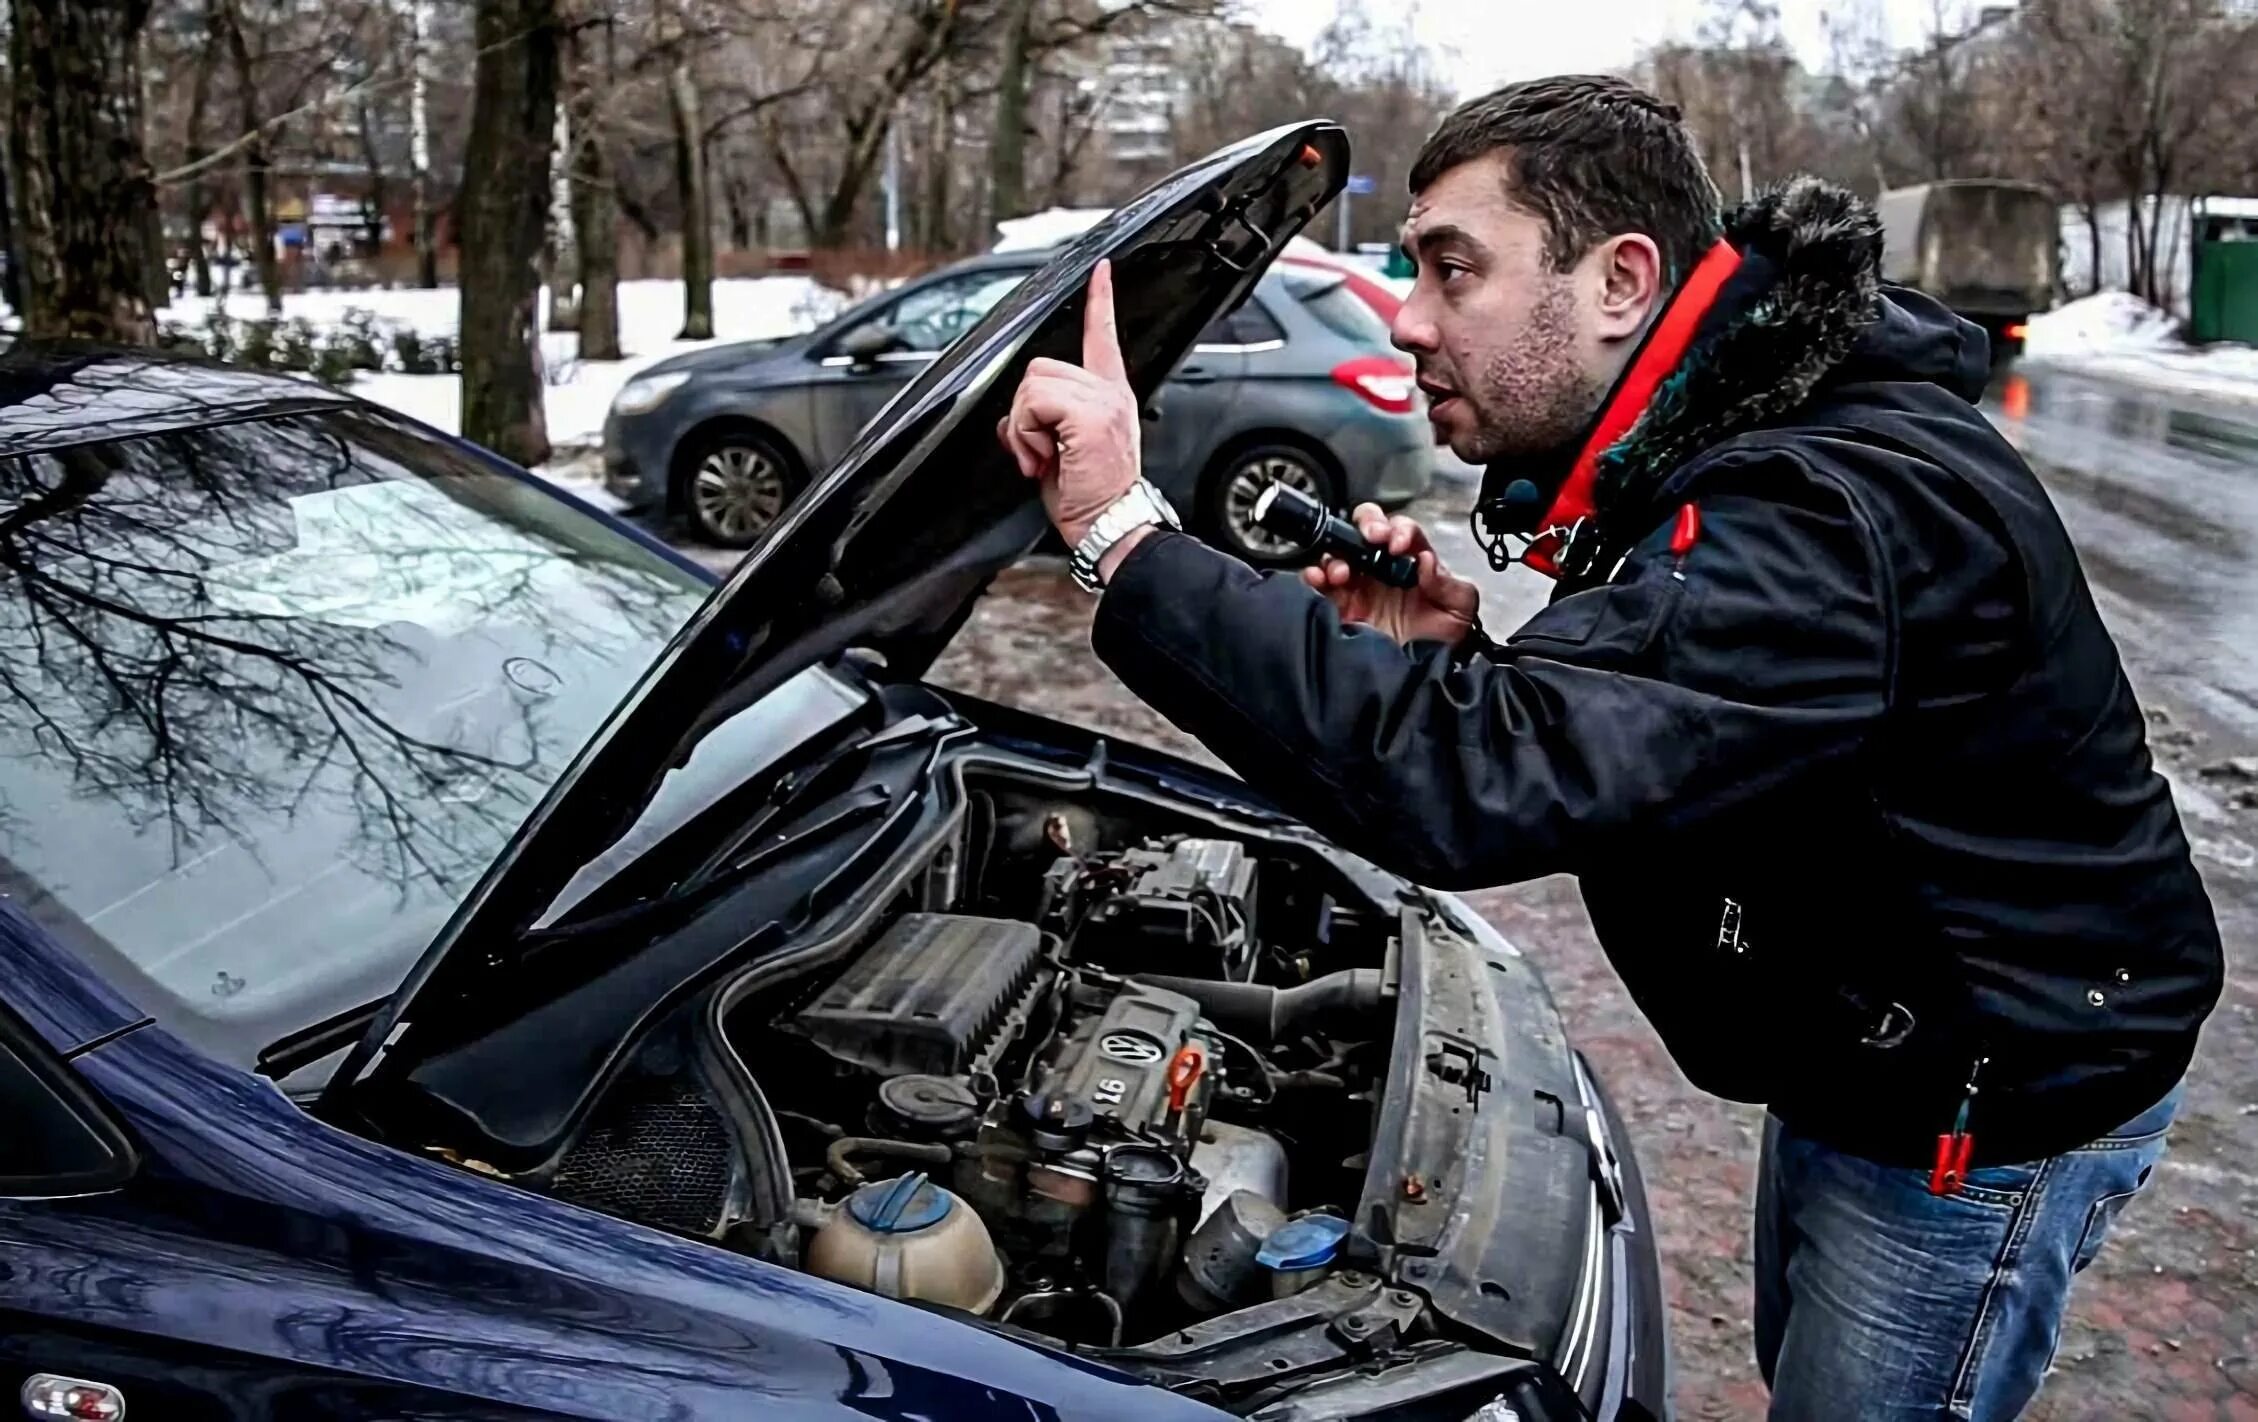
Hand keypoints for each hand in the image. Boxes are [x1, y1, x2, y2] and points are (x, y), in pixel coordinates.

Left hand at [997, 259, 1142, 547]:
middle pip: (1040, 366)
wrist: (1113, 527)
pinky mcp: (1089, 416)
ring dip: (1023, 427)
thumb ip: (1045, 423)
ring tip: (1042, 458)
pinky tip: (1043, 460)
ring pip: (1032, 385)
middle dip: (1024, 412)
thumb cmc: (1091, 499)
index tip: (1101, 271)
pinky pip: (1033, 404)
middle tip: (1037, 450)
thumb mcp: (1064, 452)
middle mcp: (1110, 393)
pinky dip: (1026, 434)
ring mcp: (1101, 402)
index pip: (1104, 338)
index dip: (1101, 301)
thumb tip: (1012, 421)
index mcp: (1110, 396)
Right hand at [1302, 504, 1479, 646]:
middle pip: (1365, 530)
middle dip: (1366, 526)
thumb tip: (1426, 560)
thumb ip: (1449, 582)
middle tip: (1372, 539)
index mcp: (1410, 564)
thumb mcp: (1459, 610)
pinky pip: (1317, 584)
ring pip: (1338, 554)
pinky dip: (1313, 576)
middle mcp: (1381, 571)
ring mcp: (1356, 588)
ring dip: (1338, 555)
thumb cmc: (1440, 645)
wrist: (1418, 682)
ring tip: (1343, 572)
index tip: (1399, 545)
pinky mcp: (1336, 608)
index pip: (1401, 531)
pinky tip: (1320, 580)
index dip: (1398, 530)